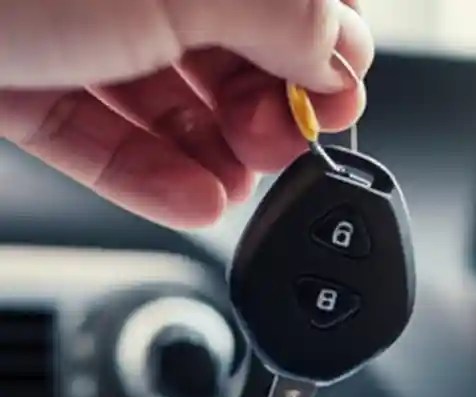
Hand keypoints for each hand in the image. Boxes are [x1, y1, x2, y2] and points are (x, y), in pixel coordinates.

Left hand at [0, 0, 372, 228]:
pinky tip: (191, 201)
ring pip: (159, 92)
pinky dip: (144, 171)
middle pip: (223, 43)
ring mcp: (60, 17)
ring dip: (210, 152)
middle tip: (282, 150)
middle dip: (262, 107)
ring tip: (237, 189)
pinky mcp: (11, 71)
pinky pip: (92, 128)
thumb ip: (287, 18)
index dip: (321, 48)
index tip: (338, 103)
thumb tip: (344, 60)